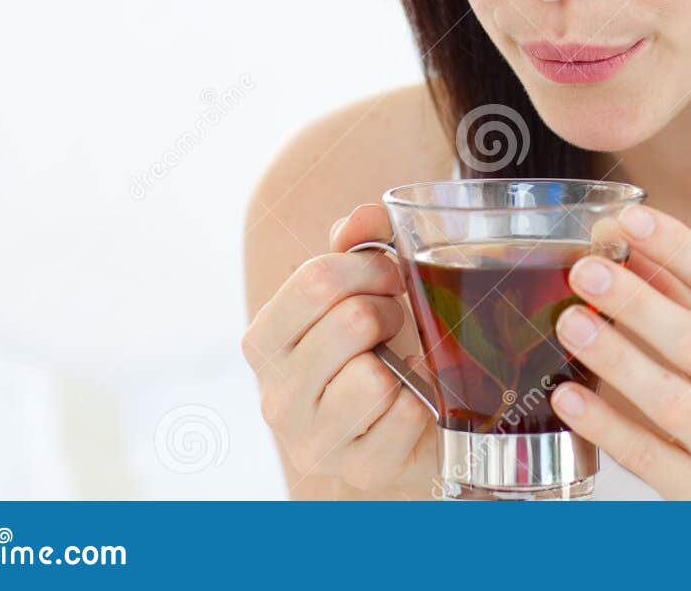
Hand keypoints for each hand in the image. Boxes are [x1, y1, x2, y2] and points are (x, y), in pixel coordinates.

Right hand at [241, 204, 435, 494]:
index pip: (317, 280)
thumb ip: (358, 243)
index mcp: (264, 341)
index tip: (388, 275)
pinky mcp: (360, 470)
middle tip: (394, 322)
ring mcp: (313, 440)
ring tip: (399, 363)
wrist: (400, 423)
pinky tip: (415, 399)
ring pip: (374, 377)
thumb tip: (363, 219)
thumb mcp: (358, 289)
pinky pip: (407, 415)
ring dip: (405, 360)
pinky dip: (426, 398)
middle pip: (352, 321)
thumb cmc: (373, 346)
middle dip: (390, 310)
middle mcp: (275, 396)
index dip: (369, 267)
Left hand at [550, 204, 690, 499]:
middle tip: (586, 269)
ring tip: (570, 322)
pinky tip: (569, 396)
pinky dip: (605, 425)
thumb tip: (630, 245)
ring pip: (670, 399)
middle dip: (636, 301)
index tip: (631, 218)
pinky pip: (647, 456)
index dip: (679, 247)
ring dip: (615, 357)